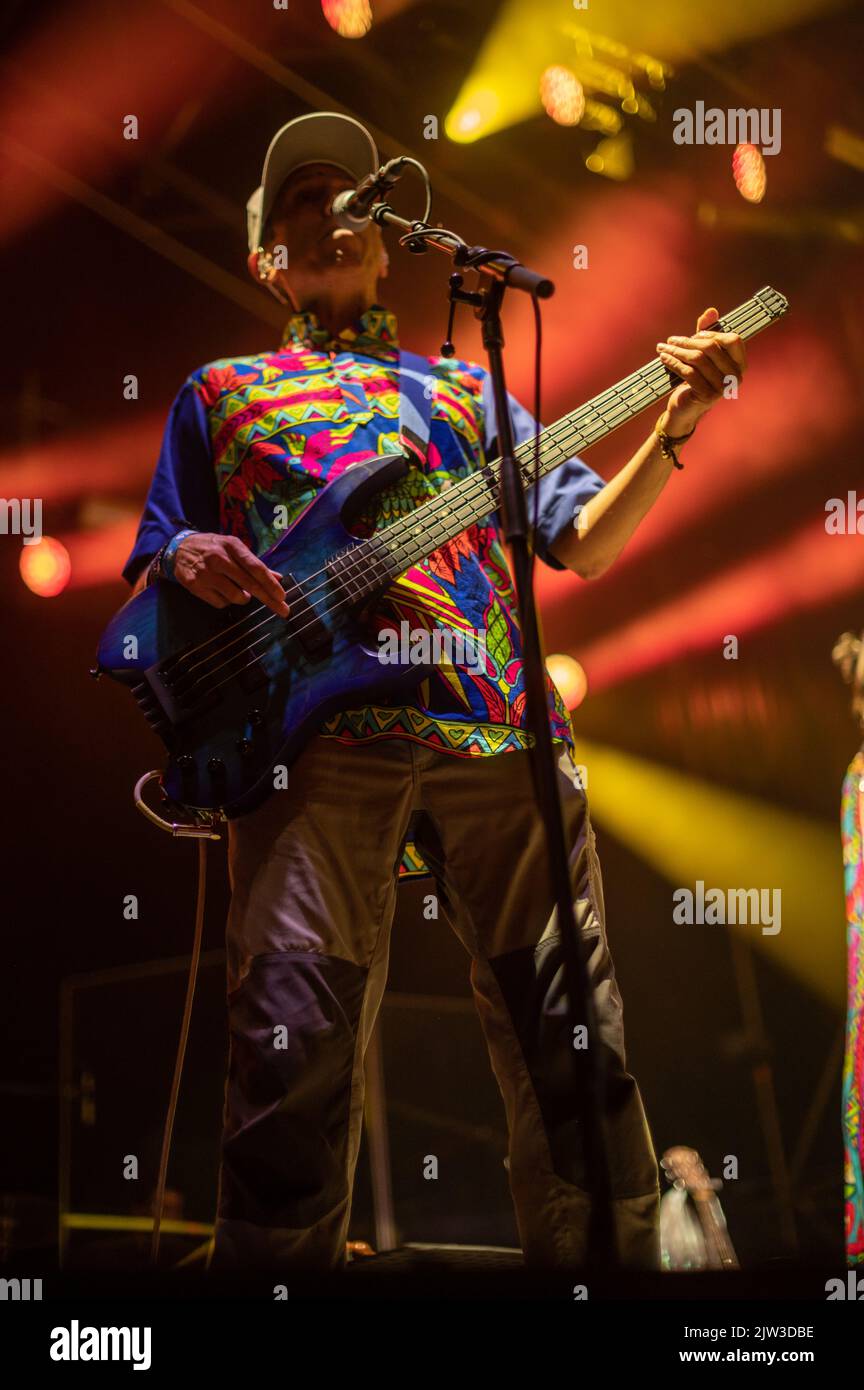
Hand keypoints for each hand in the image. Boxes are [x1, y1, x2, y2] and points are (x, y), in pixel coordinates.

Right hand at [173, 533, 289, 616]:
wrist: (180, 549)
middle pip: (249, 584)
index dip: (270, 584)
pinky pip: (221, 603)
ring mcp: (206, 572)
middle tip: (283, 610)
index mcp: (232, 545)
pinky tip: (221, 590)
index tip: (282, 596)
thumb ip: (255, 564)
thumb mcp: (234, 548)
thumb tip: (278, 578)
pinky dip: (226, 601)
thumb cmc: (213, 548)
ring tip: (237, 589)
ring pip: (236, 597)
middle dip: (269, 599)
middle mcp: (219, 558)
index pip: (256, 567)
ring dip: (242, 598)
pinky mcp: (195, 585)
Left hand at [656, 307, 746, 435]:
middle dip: (688, 341)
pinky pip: (688, 372)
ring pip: (698, 359)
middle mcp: (736, 376)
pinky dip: (673, 363)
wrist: (686, 409)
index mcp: (740, 364)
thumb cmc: (696, 378)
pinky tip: (664, 358)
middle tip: (671, 340)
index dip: (713, 334)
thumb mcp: (702, 355)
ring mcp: (722, 387)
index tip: (695, 336)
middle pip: (711, 348)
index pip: (734, 340)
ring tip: (663, 348)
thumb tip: (711, 311)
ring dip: (677, 351)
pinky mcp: (707, 395)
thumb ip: (707, 333)